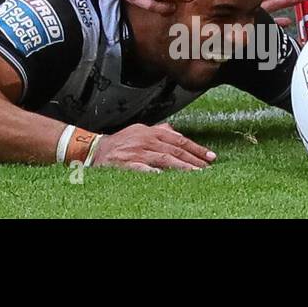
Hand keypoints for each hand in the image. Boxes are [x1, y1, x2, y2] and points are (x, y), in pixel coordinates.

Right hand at [92, 123, 216, 171]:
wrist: (96, 150)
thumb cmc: (120, 143)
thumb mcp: (139, 131)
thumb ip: (157, 131)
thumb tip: (174, 130)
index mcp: (150, 132)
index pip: (178, 139)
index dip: (196, 148)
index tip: (211, 156)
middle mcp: (145, 140)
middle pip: (175, 149)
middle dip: (194, 159)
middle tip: (208, 168)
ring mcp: (137, 152)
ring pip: (164, 158)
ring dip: (182, 166)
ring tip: (196, 173)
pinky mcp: (127, 163)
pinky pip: (143, 168)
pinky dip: (154, 171)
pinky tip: (164, 175)